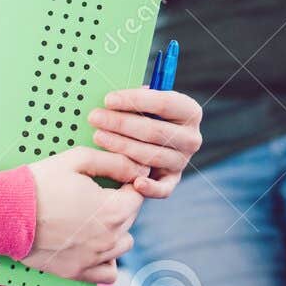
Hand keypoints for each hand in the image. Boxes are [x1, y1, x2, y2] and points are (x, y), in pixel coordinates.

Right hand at [21, 148, 149, 283]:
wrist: (7, 213)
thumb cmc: (40, 183)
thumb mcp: (78, 160)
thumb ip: (115, 162)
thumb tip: (139, 169)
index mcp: (114, 210)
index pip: (139, 194)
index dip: (128, 182)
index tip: (113, 178)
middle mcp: (110, 239)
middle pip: (131, 218)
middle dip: (119, 203)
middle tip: (93, 193)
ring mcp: (95, 258)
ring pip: (123, 244)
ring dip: (115, 230)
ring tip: (92, 218)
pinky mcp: (78, 272)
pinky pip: (108, 272)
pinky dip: (106, 260)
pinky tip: (93, 245)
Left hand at [87, 88, 201, 198]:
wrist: (155, 137)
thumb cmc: (146, 113)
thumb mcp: (147, 100)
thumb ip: (138, 97)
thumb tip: (114, 97)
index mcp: (189, 111)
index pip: (163, 104)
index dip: (134, 100)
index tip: (108, 100)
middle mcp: (191, 137)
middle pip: (154, 131)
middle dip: (120, 123)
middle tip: (95, 118)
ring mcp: (183, 160)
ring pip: (152, 155)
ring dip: (122, 146)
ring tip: (98, 137)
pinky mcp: (173, 180)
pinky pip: (163, 188)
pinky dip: (151, 188)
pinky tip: (135, 183)